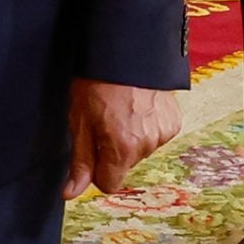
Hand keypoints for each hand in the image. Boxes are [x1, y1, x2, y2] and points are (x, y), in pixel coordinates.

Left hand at [65, 81, 180, 198]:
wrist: (125, 50)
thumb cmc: (97, 82)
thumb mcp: (80, 122)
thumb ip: (80, 162)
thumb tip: (70, 193)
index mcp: (122, 149)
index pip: (109, 185)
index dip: (97, 169)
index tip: (93, 148)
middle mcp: (146, 145)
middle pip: (124, 166)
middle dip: (113, 150)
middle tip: (105, 120)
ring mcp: (163, 133)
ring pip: (140, 151)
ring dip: (131, 138)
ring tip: (122, 110)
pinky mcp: (173, 122)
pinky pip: (155, 137)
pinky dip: (146, 127)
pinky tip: (138, 107)